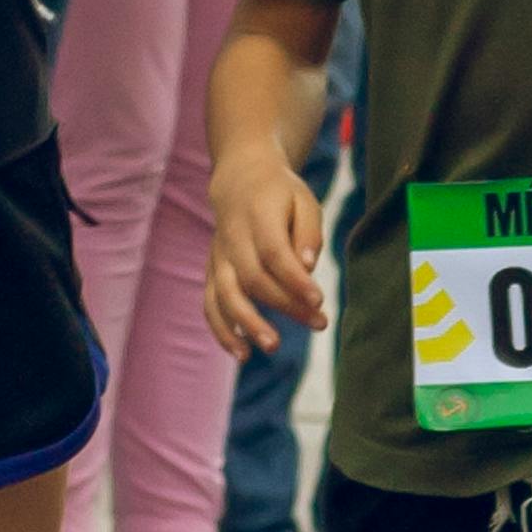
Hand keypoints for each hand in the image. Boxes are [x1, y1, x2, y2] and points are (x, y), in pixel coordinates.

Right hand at [205, 143, 328, 358]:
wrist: (239, 179)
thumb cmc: (280, 194)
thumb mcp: (304, 201)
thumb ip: (308, 233)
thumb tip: (308, 267)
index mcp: (257, 216)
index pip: (274, 253)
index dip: (295, 279)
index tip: (319, 300)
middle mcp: (232, 238)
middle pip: (254, 278)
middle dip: (286, 305)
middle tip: (320, 324)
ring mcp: (218, 256)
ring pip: (226, 295)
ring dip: (247, 324)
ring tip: (272, 347)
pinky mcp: (212, 271)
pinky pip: (211, 304)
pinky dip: (223, 330)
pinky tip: (242, 353)